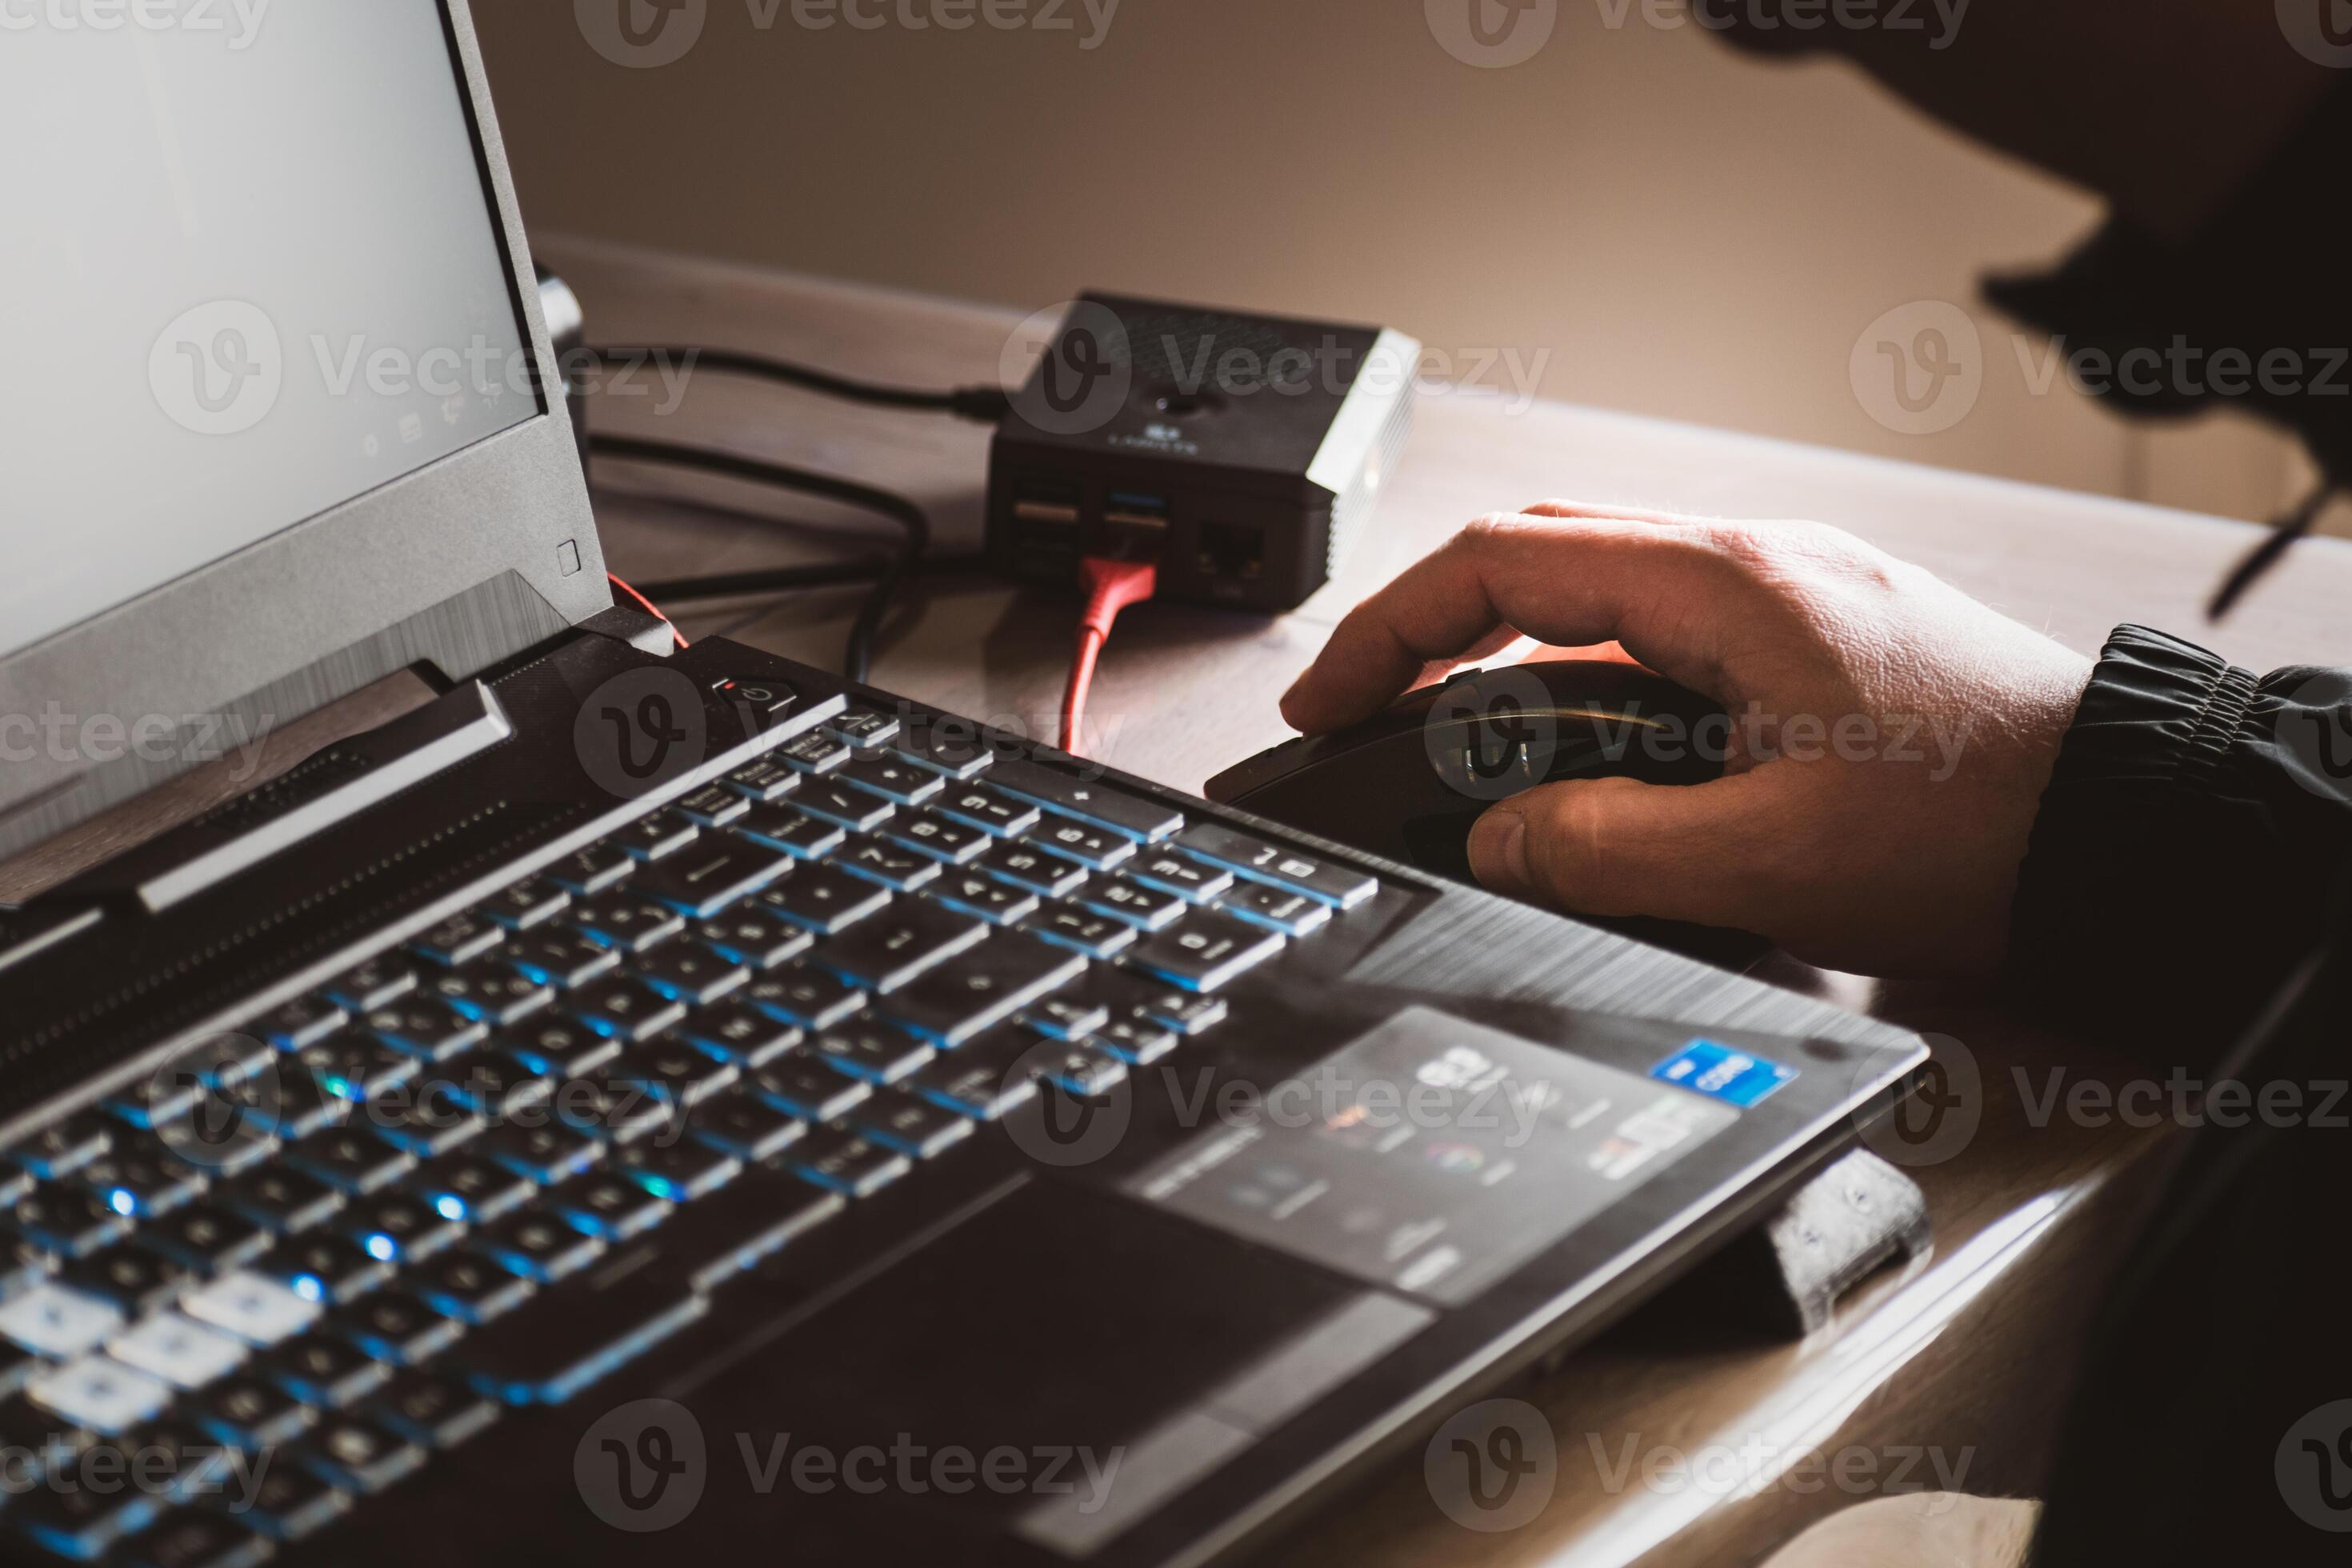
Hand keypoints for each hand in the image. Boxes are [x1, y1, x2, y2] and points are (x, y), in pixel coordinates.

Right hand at [1279, 504, 2093, 976]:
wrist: (2126, 824)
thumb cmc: (1981, 824)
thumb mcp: (1769, 864)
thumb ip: (1605, 853)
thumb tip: (1501, 841)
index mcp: (1724, 588)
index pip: (1502, 565)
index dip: (1389, 631)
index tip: (1328, 702)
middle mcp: (1749, 566)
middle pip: (1536, 554)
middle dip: (1428, 629)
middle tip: (1363, 710)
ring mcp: (1783, 597)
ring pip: (1598, 595)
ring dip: (1511, 658)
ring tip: (1455, 748)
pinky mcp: (1811, 642)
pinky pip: (1660, 636)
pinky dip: (1586, 683)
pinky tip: (1580, 759)